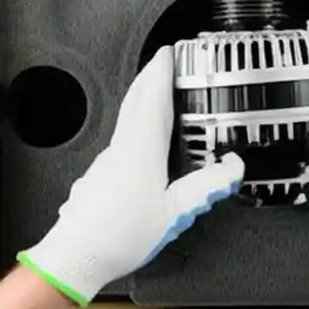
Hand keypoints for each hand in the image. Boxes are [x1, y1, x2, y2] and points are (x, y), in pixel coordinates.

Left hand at [19, 47, 244, 305]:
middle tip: (163, 64)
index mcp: (141, 149)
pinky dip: (135, 127)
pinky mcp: (101, 174)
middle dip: (149, 78)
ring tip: (158, 96)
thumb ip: (205, 187)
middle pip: (135, 102)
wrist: (75, 255)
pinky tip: (144, 142)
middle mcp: (121, 148)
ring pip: (127, 120)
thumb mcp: (174, 212)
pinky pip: (122, 140)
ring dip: (142, 101)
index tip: (169, 53)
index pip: (153, 98)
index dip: (161, 72)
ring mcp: (107, 160)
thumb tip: (233, 167)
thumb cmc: (119, 235)